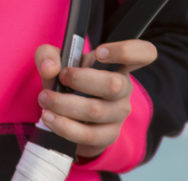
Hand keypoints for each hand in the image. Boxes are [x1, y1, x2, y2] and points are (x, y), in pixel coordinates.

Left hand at [33, 40, 157, 158]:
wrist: (67, 113)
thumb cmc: (66, 80)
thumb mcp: (54, 60)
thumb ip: (48, 55)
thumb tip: (51, 68)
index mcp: (117, 65)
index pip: (142, 53)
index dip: (127, 50)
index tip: (99, 52)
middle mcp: (123, 89)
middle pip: (115, 85)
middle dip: (80, 80)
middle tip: (61, 78)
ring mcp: (118, 114)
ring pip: (96, 111)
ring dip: (64, 104)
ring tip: (45, 99)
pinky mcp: (108, 136)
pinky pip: (88, 134)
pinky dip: (64, 126)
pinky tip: (49, 118)